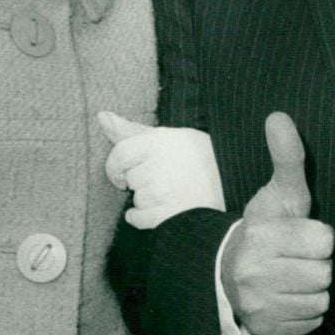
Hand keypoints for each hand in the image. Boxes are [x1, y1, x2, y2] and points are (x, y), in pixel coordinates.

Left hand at [99, 112, 222, 229]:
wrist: (233, 179)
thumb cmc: (198, 155)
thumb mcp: (167, 136)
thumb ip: (131, 129)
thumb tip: (101, 116)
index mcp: (155, 143)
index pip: (119, 155)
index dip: (117, 165)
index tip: (124, 171)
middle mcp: (155, 167)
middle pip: (129, 179)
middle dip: (140, 181)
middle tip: (163, 178)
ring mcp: (161, 193)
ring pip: (137, 199)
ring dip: (146, 199)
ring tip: (170, 191)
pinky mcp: (166, 215)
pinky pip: (139, 218)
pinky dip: (141, 217)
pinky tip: (158, 209)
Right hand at [221, 113, 334, 334]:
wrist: (227, 273)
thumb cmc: (265, 230)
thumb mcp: (278, 194)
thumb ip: (287, 157)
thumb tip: (279, 115)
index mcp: (260, 235)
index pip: (324, 240)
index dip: (318, 237)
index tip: (300, 236)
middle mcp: (253, 272)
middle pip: (325, 272)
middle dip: (317, 264)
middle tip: (296, 259)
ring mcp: (257, 304)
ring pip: (321, 300)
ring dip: (313, 290)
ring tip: (292, 278)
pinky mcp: (265, 328)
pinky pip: (312, 323)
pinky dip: (305, 313)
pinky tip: (288, 299)